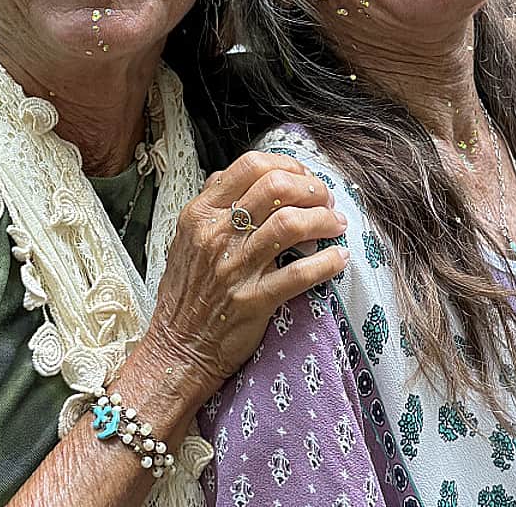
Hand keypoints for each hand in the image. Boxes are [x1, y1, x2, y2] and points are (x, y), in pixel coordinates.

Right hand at [139, 151, 348, 399]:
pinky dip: (327, 262)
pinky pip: (299, 274)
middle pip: (276, 188)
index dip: (288, 166)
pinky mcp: (253, 301)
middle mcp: (216, 235)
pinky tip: (338, 258)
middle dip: (312, 189)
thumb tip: (233, 174)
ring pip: (291, 224)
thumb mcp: (185, 238)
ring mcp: (234, 268)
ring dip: (324, 219)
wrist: (176, 349)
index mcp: (200, 214)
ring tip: (336, 224)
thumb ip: (211, 204)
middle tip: (326, 200)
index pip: (250, 166)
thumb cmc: (186, 293)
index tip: (305, 178)